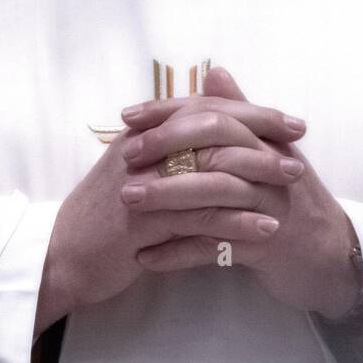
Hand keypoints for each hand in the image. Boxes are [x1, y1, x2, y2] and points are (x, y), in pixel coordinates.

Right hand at [33, 74, 305, 336]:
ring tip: (292, 187)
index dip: (252, 112)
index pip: (207, 108)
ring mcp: (142, 186)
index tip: (291, 122)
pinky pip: (198, 219)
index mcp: (146, 132)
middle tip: (299, 151)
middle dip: (262, 140)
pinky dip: (236, 222)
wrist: (64, 254)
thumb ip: (175, 142)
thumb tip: (216, 114)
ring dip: (257, 179)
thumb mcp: (140, 168)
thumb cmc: (108, 210)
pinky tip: (265, 228)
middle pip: (213, 133)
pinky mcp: (143, 225)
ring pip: (210, 173)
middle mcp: (144, 150)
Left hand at [120, 66, 362, 319]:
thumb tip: (214, 70)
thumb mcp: (271, 151)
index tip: (128, 116)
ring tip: (127, 201)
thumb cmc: (292, 198)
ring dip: (165, 198)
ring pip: (211, 195)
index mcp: (264, 139)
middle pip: (213, 148)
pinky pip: (213, 247)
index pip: (214, 113)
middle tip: (125, 158)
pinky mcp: (264, 246)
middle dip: (164, 150)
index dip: (169, 113)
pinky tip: (145, 257)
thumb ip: (240, 112)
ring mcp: (267, 205)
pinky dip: (176, 252)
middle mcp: (268, 166)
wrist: (331, 256)